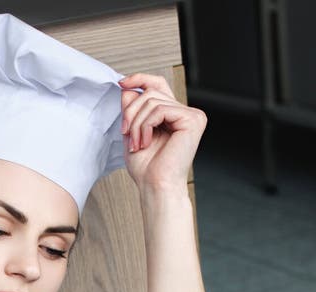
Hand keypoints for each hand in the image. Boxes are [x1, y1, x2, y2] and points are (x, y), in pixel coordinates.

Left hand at [118, 72, 207, 191]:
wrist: (156, 187)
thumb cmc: (147, 169)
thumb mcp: (132, 133)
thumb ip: (131, 110)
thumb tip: (127, 88)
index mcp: (173, 115)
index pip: (158, 85)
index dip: (140, 79)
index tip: (121, 83)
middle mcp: (185, 113)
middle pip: (151, 92)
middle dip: (131, 112)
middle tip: (125, 132)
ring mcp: (192, 115)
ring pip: (152, 101)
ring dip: (136, 123)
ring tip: (136, 143)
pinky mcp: (193, 120)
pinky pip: (160, 109)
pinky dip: (145, 126)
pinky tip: (145, 142)